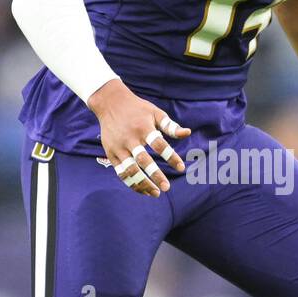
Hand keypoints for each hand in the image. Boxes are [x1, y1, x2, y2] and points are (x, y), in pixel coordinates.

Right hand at [88, 79, 190, 195]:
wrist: (110, 103)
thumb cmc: (138, 109)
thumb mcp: (155, 112)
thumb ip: (170, 125)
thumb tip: (188, 133)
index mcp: (143, 127)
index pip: (159, 145)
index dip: (171, 157)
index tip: (181, 168)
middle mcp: (130, 138)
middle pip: (143, 160)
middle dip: (155, 176)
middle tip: (166, 188)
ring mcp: (118, 147)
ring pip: (130, 170)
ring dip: (142, 184)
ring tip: (155, 193)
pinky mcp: (110, 153)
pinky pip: (121, 172)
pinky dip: (132, 183)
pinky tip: (143, 190)